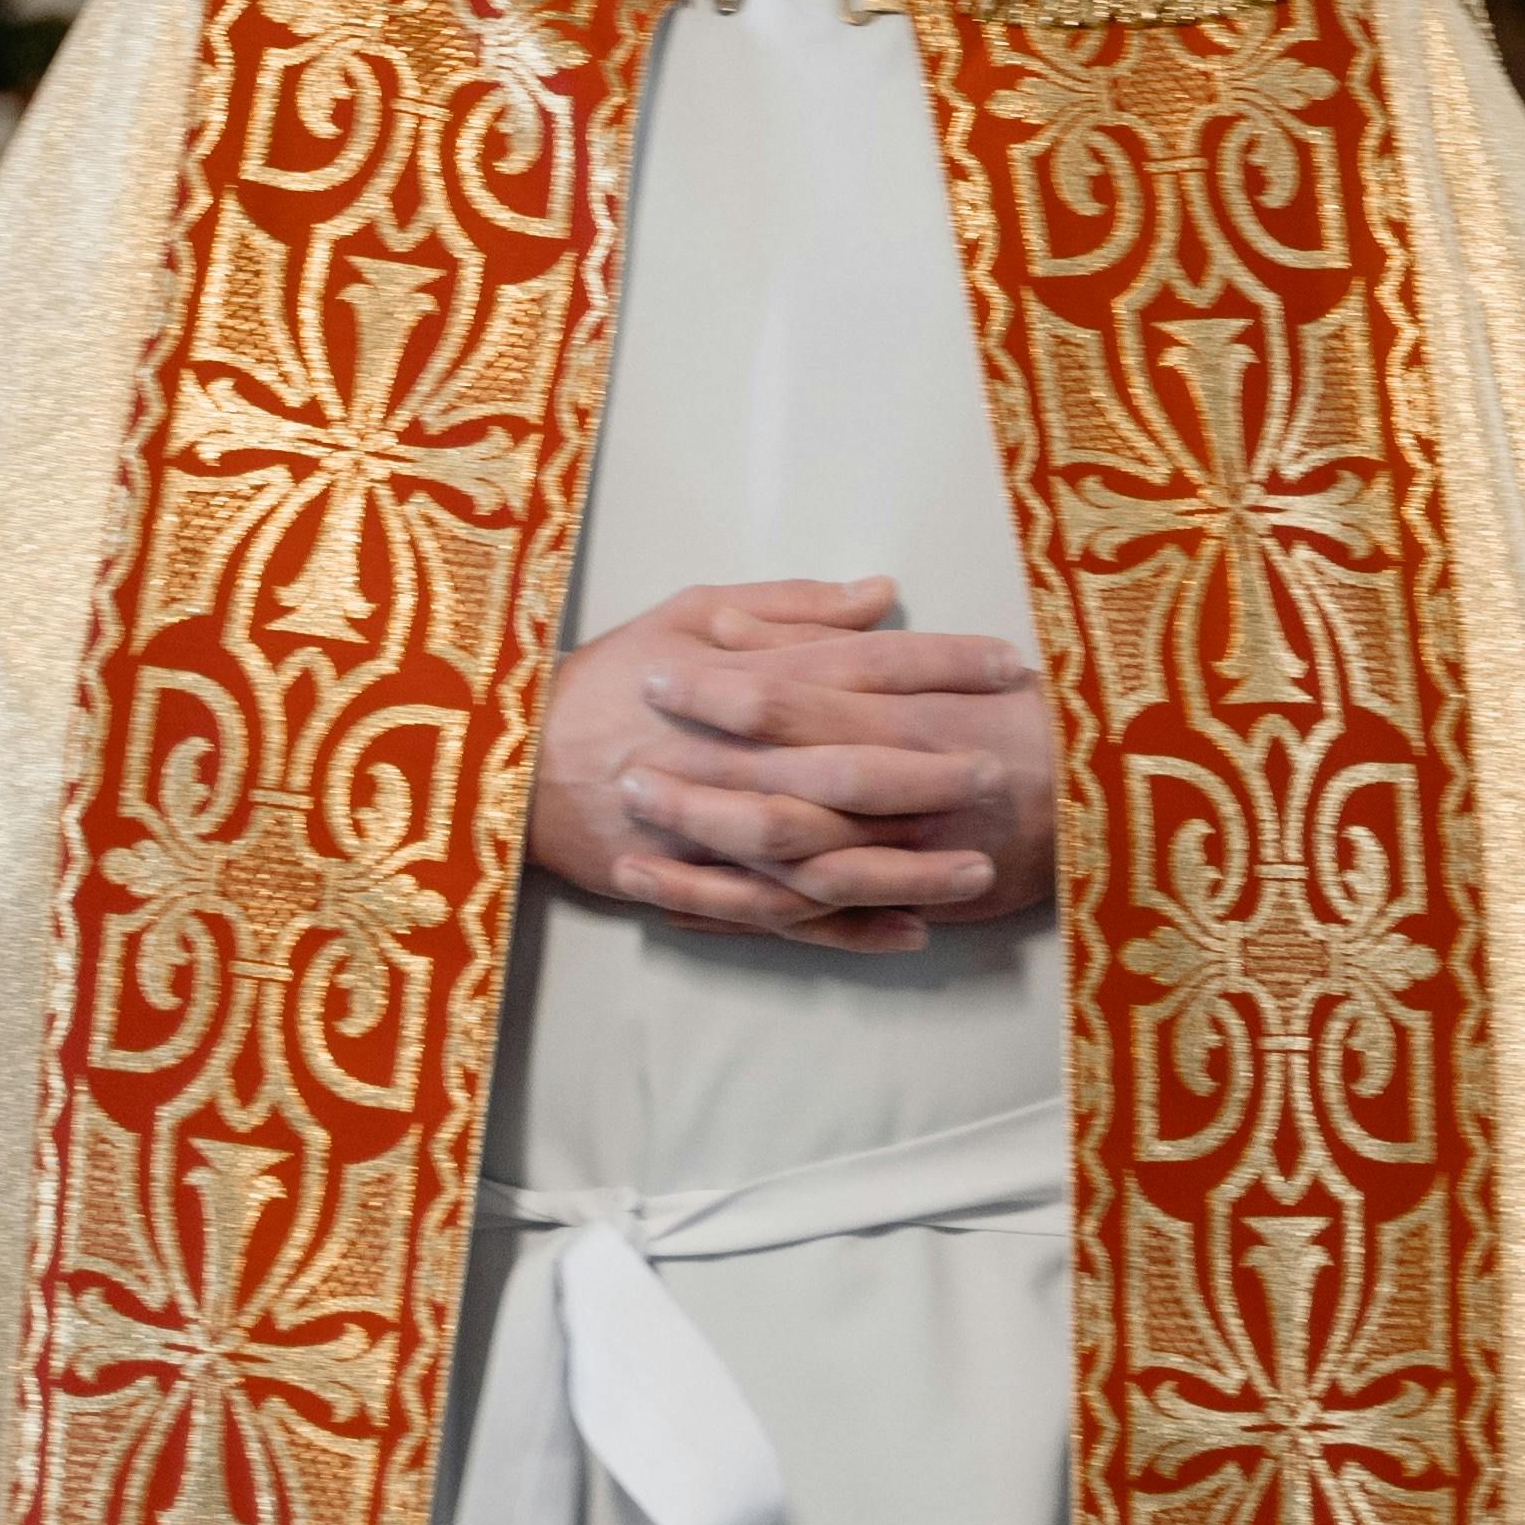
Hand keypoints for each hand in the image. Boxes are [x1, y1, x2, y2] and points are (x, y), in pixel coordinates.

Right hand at [527, 577, 1056, 953]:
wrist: (517, 763)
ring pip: (831, 858)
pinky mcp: (709, 891)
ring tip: (981, 866)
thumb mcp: (693, 613)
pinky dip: (853, 928)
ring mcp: (725, 837)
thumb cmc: (614, 678)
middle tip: (1006, 765)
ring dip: (909, 864)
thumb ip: (793, 608)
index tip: (1008, 663)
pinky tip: (914, 929)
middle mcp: (742, 762)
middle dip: (937, 767)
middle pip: (855, 765)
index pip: (863, 666)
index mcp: (746, 682)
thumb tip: (881, 595)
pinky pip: (791, 919)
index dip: (942, 664)